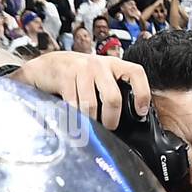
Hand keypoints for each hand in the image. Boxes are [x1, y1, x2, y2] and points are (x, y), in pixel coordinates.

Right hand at [11, 51, 150, 129]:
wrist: (48, 65)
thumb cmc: (77, 73)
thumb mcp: (98, 74)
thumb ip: (111, 87)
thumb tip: (129, 113)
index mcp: (113, 63)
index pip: (136, 73)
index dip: (142, 93)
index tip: (140, 112)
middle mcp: (99, 65)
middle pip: (112, 97)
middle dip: (111, 118)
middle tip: (109, 127)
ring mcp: (81, 70)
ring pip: (91, 105)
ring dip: (90, 121)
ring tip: (89, 127)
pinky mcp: (64, 78)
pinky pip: (72, 105)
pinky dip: (74, 117)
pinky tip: (75, 120)